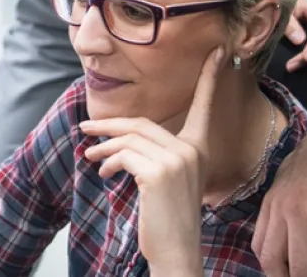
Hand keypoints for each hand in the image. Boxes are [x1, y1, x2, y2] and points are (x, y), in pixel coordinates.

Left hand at [79, 47, 223, 274]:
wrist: (176, 252)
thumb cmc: (167, 219)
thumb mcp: (167, 181)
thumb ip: (154, 155)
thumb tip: (118, 141)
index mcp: (199, 149)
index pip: (204, 107)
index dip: (210, 79)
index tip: (219, 53)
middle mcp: (192, 151)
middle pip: (142, 123)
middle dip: (110, 125)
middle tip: (87, 128)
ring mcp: (176, 160)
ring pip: (129, 138)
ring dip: (103, 148)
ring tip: (91, 159)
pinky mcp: (158, 172)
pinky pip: (123, 155)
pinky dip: (108, 162)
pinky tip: (104, 175)